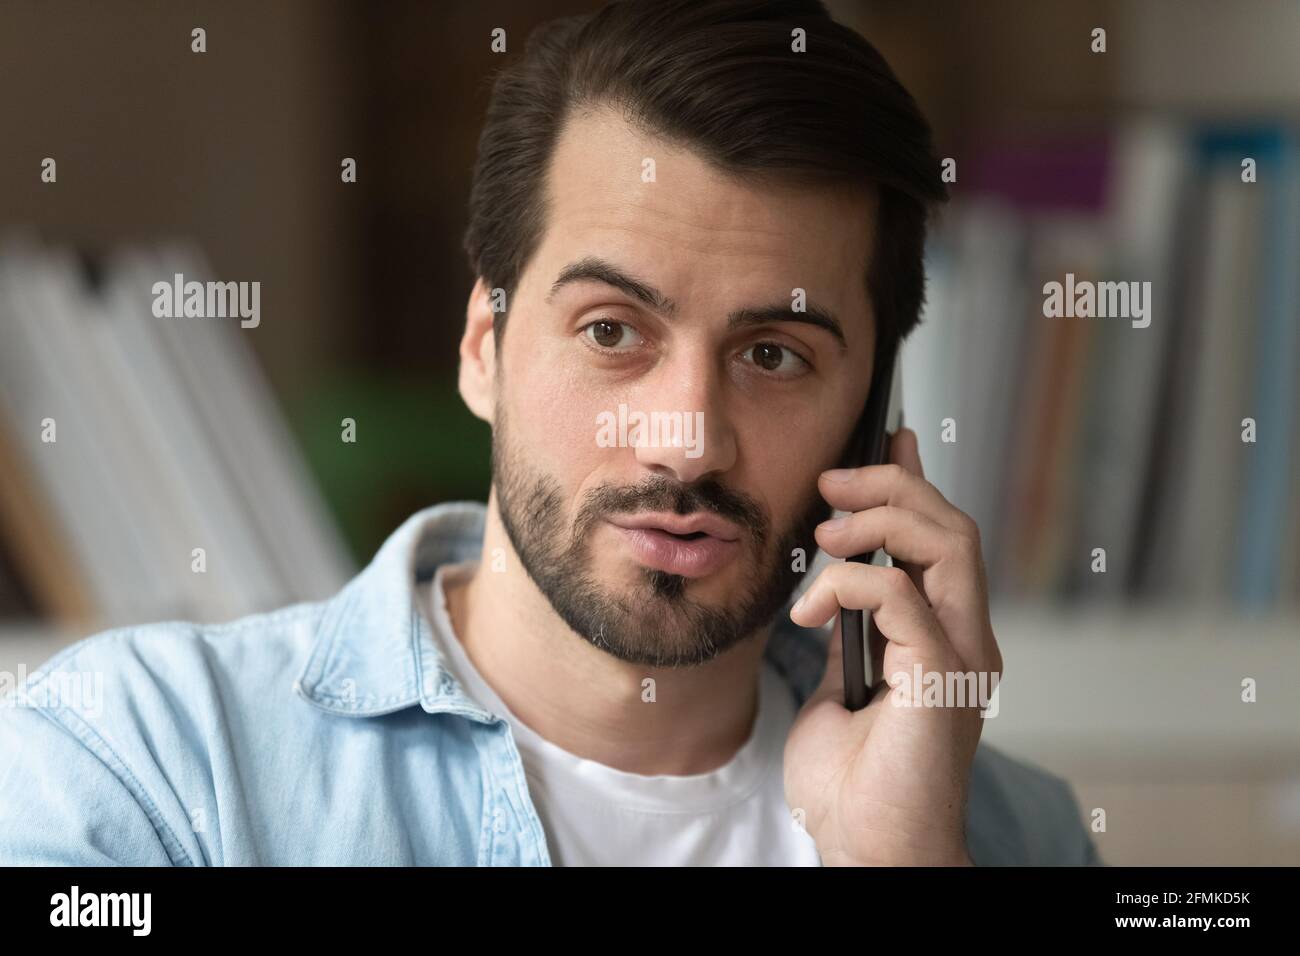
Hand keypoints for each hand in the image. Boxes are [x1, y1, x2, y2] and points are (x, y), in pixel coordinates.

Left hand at [783, 426, 1000, 865]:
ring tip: (820, 535)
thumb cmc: (854, 783)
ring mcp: (960, 655)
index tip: (888, 438)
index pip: (943, 540)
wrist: (868, 849)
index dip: (917, 482)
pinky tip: (808, 612)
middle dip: (891, 485)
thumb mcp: (845, 685)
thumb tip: (837, 582)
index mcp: (944, 636)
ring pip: (947, 543)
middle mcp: (964, 638)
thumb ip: (855, 632)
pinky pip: (901, 595)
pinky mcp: (942, 676)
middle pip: (952, 526)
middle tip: (830, 482)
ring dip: (877, 520)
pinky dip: (848, 584)